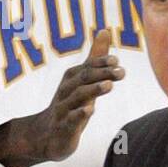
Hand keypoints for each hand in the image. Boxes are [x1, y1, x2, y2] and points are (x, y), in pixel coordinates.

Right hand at [0, 29, 124, 166]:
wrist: (46, 136)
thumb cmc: (69, 104)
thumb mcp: (83, 80)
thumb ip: (95, 57)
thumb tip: (106, 31)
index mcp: (71, 79)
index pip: (87, 67)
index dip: (100, 62)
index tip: (117, 60)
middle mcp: (66, 91)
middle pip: (83, 79)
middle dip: (101, 73)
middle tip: (121, 72)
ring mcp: (64, 110)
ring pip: (77, 97)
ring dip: (93, 90)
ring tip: (109, 85)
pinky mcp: (64, 128)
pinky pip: (71, 120)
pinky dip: (79, 115)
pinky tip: (90, 110)